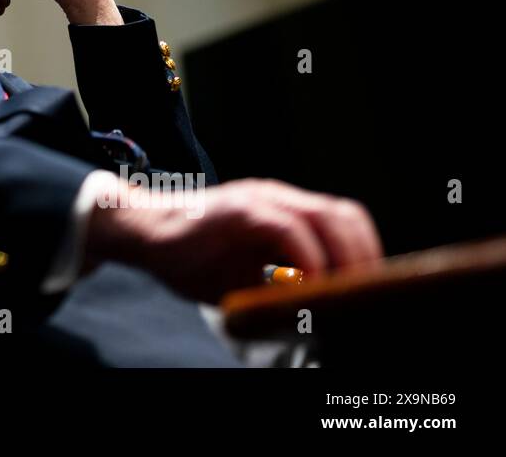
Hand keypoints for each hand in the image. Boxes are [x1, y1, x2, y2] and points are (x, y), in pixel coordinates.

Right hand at [83, 177, 383, 303]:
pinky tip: (303, 282)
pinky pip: (288, 228)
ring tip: (338, 290)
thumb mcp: (247, 275)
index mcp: (283, 209)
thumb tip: (322, 312)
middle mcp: (277, 197)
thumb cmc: (191, 258)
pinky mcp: (239, 209)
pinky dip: (306, 256)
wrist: (141, 233)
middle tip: (361, 295)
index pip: (343, 220)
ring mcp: (259, 199)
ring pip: (324, 216)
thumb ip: (284, 284)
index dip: (363, 252)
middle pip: (344, 214)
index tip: (366, 289)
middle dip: (363, 256)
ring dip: (341, 257)